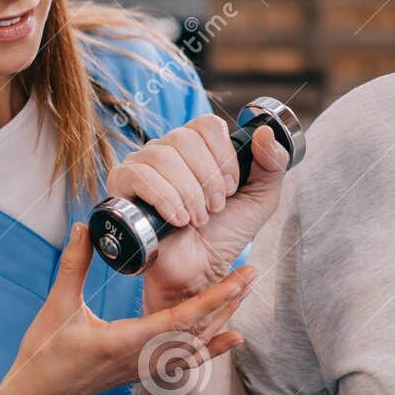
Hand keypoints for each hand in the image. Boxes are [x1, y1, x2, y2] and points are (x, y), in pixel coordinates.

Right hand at [0, 222, 255, 394]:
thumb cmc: (45, 352)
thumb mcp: (57, 305)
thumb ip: (73, 265)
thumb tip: (84, 227)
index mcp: (126, 342)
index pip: (181, 319)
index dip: (212, 298)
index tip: (237, 279)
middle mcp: (143, 358)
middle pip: (198, 330)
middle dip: (227, 301)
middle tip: (252, 273)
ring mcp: (146, 367)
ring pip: (196, 345)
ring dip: (223, 319)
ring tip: (244, 293)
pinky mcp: (144, 370)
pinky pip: (187, 359)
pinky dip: (213, 347)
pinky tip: (234, 336)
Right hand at [103, 114, 290, 303]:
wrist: (200, 270)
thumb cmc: (226, 234)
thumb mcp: (262, 198)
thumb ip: (272, 163)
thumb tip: (265, 131)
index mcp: (199, 146)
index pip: (206, 124)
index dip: (223, 156)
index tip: (232, 187)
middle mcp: (167, 150)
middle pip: (184, 139)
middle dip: (207, 179)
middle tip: (215, 209)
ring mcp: (142, 166)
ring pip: (162, 157)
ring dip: (189, 193)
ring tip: (198, 219)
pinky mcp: (122, 186)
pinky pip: (138, 175)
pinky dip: (165, 198)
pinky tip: (178, 219)